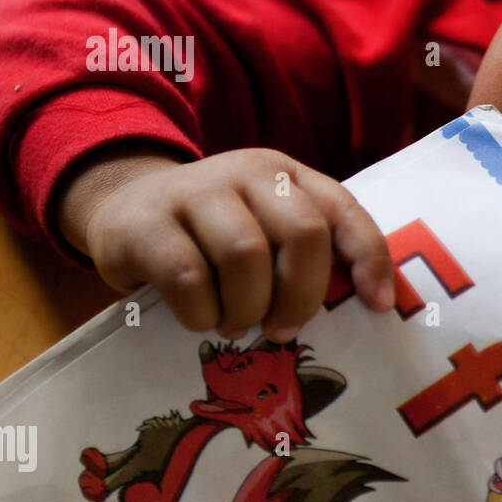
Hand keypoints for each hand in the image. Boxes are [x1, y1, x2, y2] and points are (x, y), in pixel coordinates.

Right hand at [57, 145, 396, 340]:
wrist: (123, 210)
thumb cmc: (213, 236)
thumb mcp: (265, 230)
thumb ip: (308, 254)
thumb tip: (364, 308)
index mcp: (287, 175)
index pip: (344, 211)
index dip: (369, 259)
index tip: (378, 306)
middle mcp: (248, 173)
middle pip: (303, 234)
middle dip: (301, 295)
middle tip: (283, 328)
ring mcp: (196, 191)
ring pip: (246, 255)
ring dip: (248, 307)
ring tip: (236, 323)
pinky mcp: (147, 221)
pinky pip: (189, 276)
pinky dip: (203, 313)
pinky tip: (201, 318)